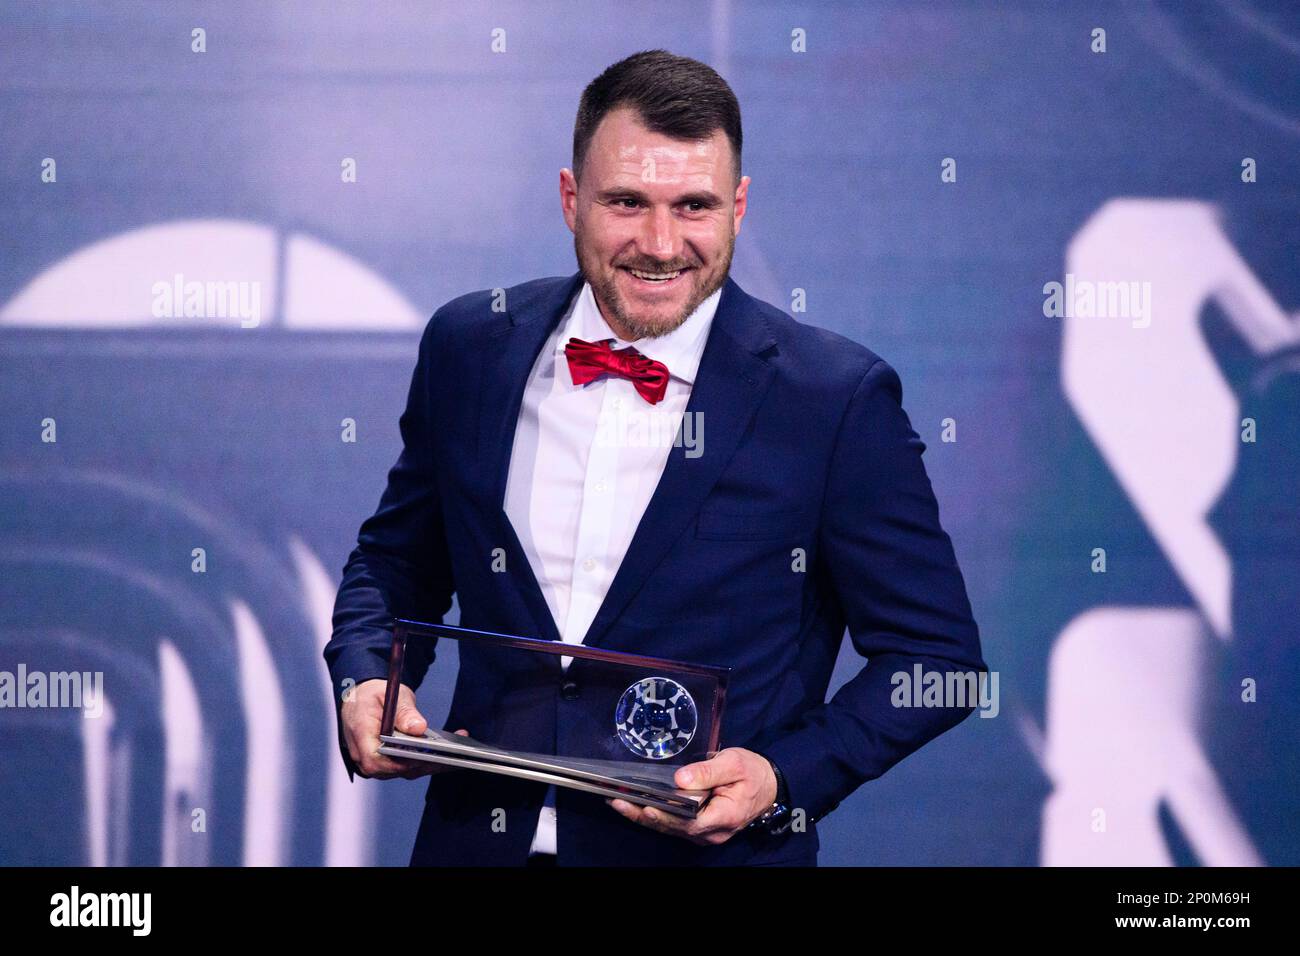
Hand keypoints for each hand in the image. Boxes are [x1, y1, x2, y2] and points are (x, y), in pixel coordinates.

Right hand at [340, 678, 466, 778]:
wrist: (363, 698)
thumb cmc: (374, 695)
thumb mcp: (390, 695)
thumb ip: (403, 713)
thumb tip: (418, 728)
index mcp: (360, 734)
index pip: (375, 761)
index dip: (398, 762)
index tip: (420, 757)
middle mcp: (365, 754)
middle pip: (395, 769)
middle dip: (425, 763)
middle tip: (452, 754)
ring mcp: (378, 761)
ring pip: (406, 770)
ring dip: (433, 763)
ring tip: (458, 751)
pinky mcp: (390, 762)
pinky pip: (410, 767)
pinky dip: (430, 761)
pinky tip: (450, 751)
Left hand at [605, 747, 776, 845]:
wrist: (768, 785)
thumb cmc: (752, 772)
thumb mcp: (734, 763)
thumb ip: (708, 771)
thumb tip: (680, 779)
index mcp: (724, 816)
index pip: (690, 822)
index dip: (667, 816)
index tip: (646, 806)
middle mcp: (712, 832)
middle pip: (674, 828)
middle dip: (645, 815)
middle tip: (618, 801)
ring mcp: (706, 833)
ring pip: (671, 829)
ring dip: (644, 817)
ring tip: (618, 802)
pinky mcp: (699, 829)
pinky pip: (674, 825)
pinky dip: (654, 816)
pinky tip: (635, 806)